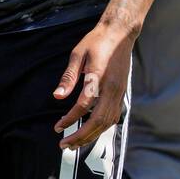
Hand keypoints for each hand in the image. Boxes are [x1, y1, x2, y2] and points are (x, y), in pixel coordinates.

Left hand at [53, 22, 133, 149]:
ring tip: (76, 143)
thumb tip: (57, 96)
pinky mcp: (122, 93)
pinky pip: (113, 116)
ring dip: (92, 135)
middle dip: (81, 136)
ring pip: (108, 121)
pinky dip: (102, 127)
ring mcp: (119, 91)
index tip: (58, 128)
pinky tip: (92, 131)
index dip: (70, 119)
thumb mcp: (77, 54)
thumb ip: (69, 77)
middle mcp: (112, 87)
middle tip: (64, 145)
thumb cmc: (96, 41)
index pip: (84, 105)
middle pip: (98, 120)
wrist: (120, 34)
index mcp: (99, 76)